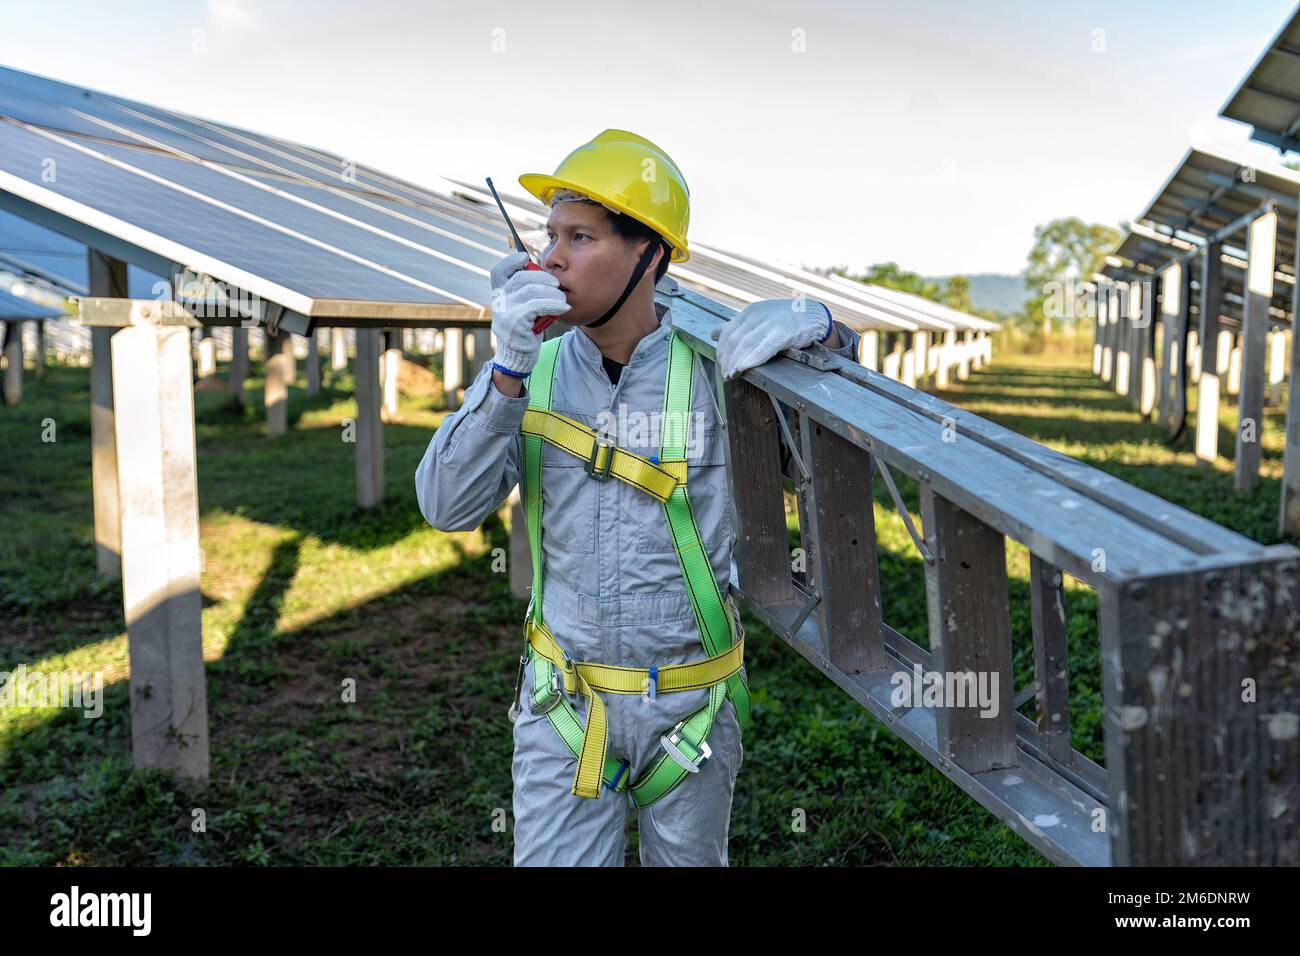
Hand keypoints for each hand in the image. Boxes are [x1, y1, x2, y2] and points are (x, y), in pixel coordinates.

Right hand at [488, 251, 570, 377]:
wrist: (516, 359)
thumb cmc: (524, 331)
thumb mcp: (521, 309)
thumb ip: (526, 292)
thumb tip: (544, 273)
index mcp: (498, 295)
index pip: (499, 271)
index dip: (511, 261)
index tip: (526, 259)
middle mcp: (498, 300)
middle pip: (521, 278)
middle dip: (542, 277)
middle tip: (557, 284)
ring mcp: (505, 311)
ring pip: (531, 290)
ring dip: (551, 292)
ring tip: (562, 297)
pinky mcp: (515, 322)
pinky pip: (537, 305)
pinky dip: (553, 304)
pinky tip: (564, 307)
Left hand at [715, 298, 832, 380]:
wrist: (813, 315)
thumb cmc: (786, 319)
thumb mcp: (759, 318)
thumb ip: (737, 327)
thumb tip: (713, 333)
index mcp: (750, 312)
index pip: (728, 332)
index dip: (722, 350)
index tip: (721, 364)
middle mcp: (757, 315)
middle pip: (734, 340)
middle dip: (727, 359)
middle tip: (726, 374)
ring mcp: (770, 323)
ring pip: (745, 345)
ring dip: (736, 363)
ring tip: (731, 375)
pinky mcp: (783, 332)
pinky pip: (763, 348)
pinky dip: (751, 359)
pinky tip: (744, 368)